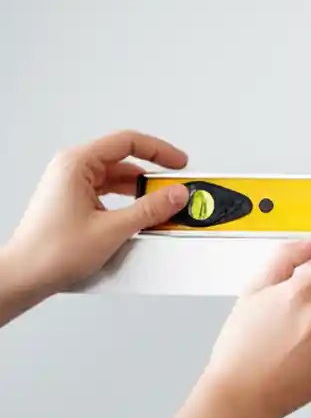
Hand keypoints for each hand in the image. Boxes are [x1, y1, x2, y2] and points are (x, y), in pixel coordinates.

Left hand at [3, 130, 190, 299]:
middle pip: (124, 161)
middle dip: (153, 177)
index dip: (159, 151)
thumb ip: (150, 209)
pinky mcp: (74, 202)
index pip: (127, 142)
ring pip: (118, 180)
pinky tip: (141, 218)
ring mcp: (72, 186)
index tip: (179, 164)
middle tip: (174, 192)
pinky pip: (109, 195)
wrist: (24, 276)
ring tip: (161, 208)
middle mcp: (72, 170)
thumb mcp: (112, 229)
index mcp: (76, 164)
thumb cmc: (50, 251)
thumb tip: (175, 195)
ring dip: (141, 193)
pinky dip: (129, 204)